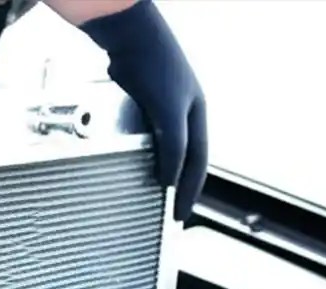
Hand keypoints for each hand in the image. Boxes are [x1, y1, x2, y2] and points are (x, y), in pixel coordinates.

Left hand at [80, 0, 206, 220]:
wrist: (130, 34)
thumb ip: (173, 147)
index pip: (197, 164)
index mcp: (198, 115)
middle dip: (177, 187)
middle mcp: (184, 111)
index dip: (190, 192)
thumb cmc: (155, 68)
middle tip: (166, 213)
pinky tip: (127, 165)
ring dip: (157, 171)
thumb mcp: (169, 113)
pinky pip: (143, 135)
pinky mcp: (140, 100)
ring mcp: (162, 105)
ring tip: (146, 195)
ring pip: (162, 147)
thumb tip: (170, 182)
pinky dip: (140, 154)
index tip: (179, 217)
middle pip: (183, 158)